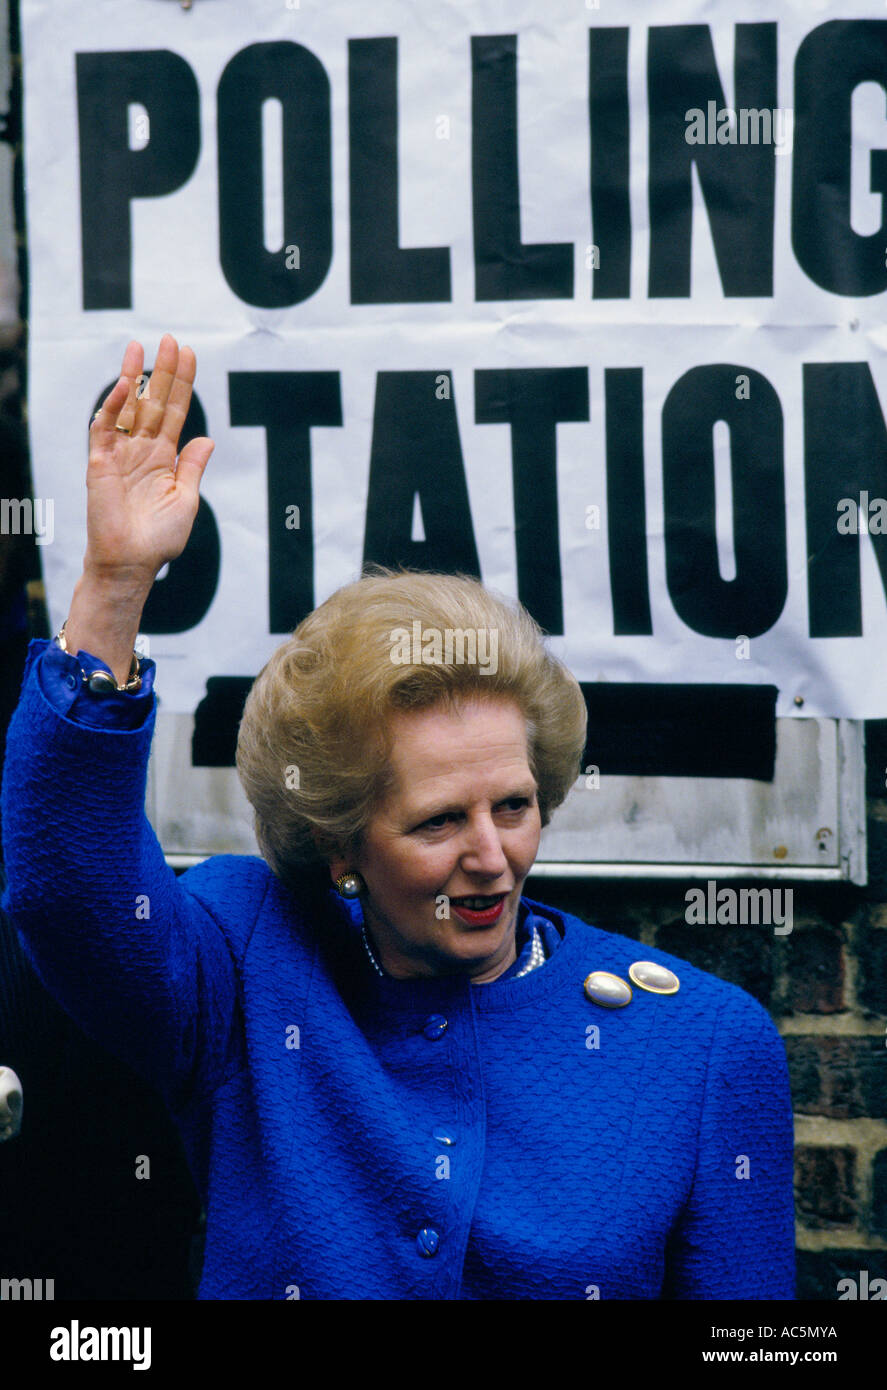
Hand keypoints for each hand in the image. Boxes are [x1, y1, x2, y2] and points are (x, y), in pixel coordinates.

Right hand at [86, 334, 213, 581]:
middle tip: (170, 340)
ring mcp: (121, 454)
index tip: (189, 354)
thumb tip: (208, 438)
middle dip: (162, 371)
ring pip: (127, 407)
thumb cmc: (159, 539)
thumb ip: (193, 467)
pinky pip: (105, 428)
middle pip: (154, 401)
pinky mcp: (100, 463)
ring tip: (141, 348)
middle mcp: (143, 450)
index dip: (183, 383)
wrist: (132, 563)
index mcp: (165, 457)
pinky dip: (113, 406)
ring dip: (133, 377)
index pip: (176, 411)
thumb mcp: (186, 499)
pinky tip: (125, 384)